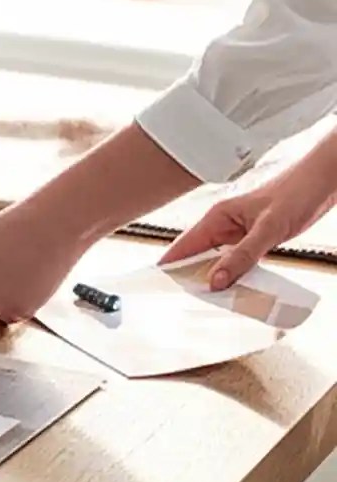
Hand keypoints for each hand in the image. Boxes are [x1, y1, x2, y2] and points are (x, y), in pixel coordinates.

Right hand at [159, 164, 336, 289]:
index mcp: (217, 217)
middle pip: (196, 256)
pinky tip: (237, 288)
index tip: (160, 287)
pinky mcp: (253, 239)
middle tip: (188, 300)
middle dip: (191, 277)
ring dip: (214, 277)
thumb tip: (217, 280)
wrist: (324, 181)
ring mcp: (238, 233)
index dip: (169, 266)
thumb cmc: (298, 192)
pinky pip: (236, 261)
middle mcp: (223, 225)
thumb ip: (242, 256)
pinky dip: (234, 275)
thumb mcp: (268, 228)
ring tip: (211, 298)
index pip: (182, 246)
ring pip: (216, 260)